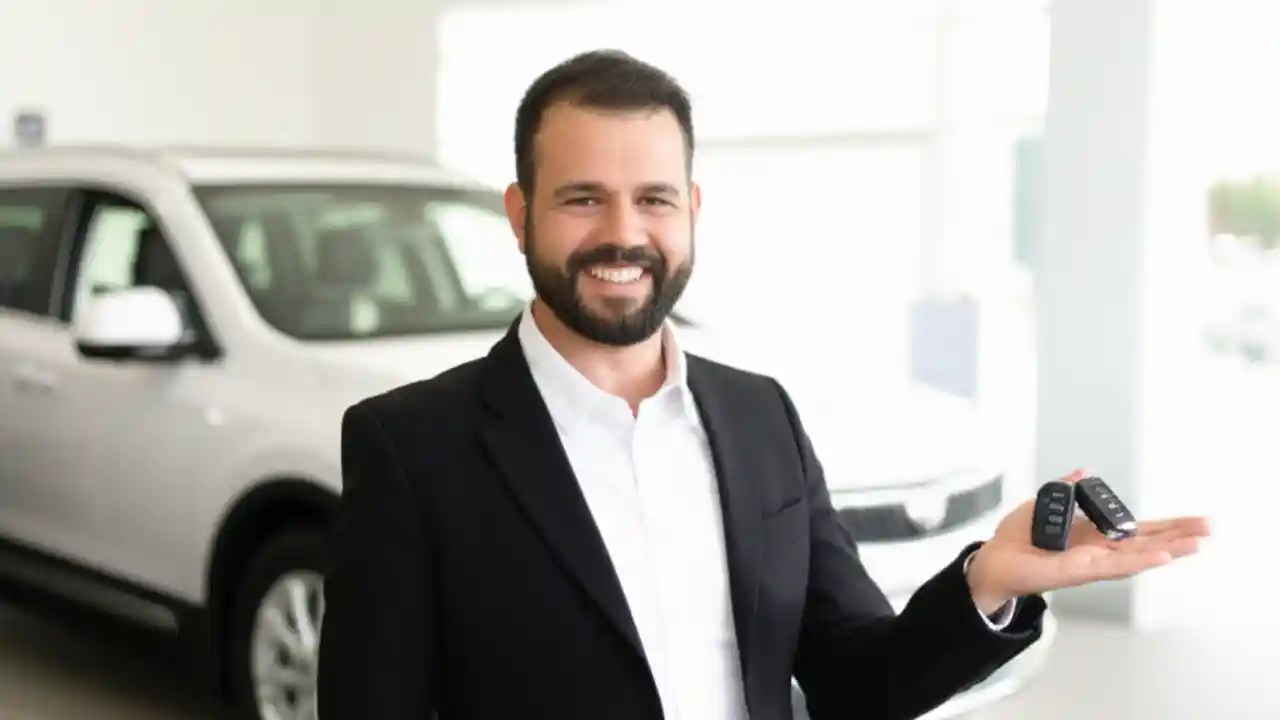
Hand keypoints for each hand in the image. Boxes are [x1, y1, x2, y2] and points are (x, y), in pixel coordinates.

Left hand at [966, 469, 1211, 614]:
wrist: (995, 559)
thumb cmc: (1019, 538)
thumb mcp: (1046, 504)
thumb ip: (1066, 488)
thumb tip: (1082, 471)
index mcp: (1095, 536)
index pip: (1138, 531)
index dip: (1166, 526)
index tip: (1193, 521)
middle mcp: (1099, 551)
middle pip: (1147, 544)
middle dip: (1179, 537)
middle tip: (1208, 529)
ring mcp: (1093, 564)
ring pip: (1138, 557)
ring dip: (1168, 550)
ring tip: (1195, 544)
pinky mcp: (1079, 572)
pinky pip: (1114, 567)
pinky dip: (1139, 561)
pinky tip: (1161, 557)